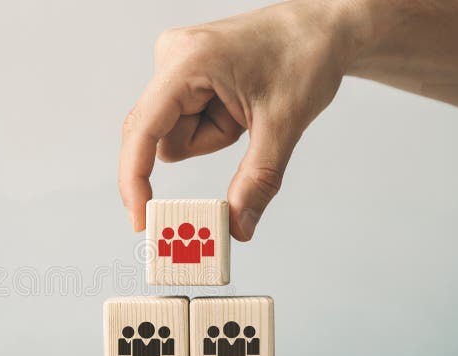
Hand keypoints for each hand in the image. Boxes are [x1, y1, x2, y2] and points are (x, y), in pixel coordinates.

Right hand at [119, 0, 358, 239]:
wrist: (322, 27)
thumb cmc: (305, 54)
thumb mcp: (284, 123)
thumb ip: (258, 179)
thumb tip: (238, 227)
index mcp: (189, 61)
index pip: (143, 129)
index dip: (134, 178)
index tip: (141, 220)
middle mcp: (172, 57)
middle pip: (163, 136)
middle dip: (203, 143)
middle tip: (239, 138)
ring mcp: (175, 64)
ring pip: (177, 134)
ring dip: (212, 137)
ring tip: (247, 111)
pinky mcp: (183, 74)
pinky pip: (185, 122)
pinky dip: (213, 126)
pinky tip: (238, 106)